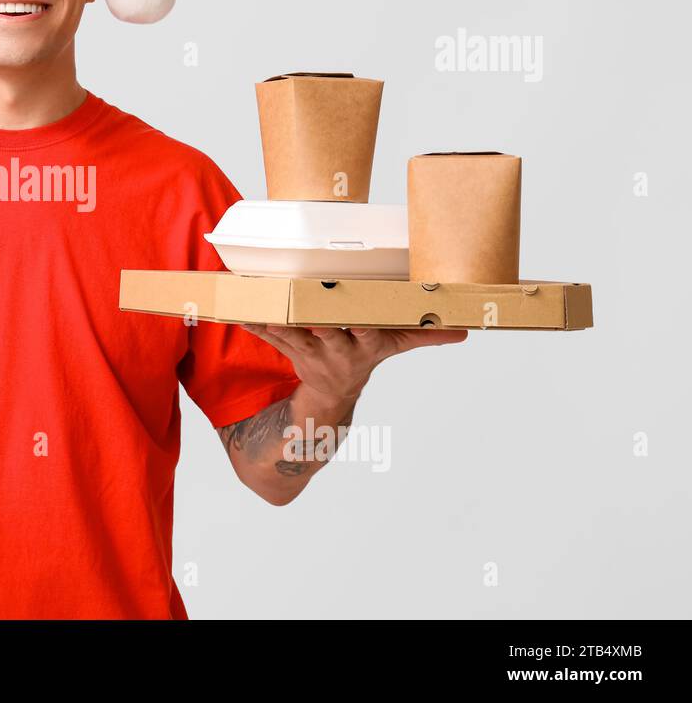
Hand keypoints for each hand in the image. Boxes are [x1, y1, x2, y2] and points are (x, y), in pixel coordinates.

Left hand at [241, 323, 467, 399]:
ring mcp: (311, 352)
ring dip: (278, 321)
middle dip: (316, 322)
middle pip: (326, 334)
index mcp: (364, 345)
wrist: (332, 396)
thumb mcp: (393, 346)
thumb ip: (423, 335)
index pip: (366, 334)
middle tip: (305, 307)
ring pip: (293, 334)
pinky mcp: (289, 349)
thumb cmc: (363, 357)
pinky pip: (269, 335)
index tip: (359, 318)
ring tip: (265, 306)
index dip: (362, 327)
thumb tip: (463, 330)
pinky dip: (254, 323)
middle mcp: (337, 350)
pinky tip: (239, 311)